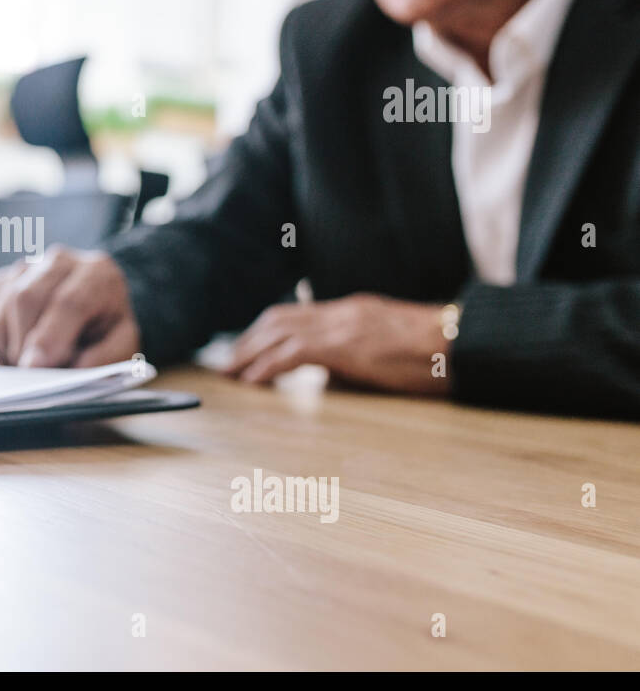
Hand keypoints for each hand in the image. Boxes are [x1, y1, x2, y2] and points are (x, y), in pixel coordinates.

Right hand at [0, 245, 139, 367]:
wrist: (92, 311)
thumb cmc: (106, 332)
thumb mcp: (123, 347)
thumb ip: (102, 358)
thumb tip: (65, 367)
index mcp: (97, 274)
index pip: (69, 302)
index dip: (49, 337)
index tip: (33, 368)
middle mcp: (59, 262)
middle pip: (26, 298)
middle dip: (22, 343)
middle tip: (29, 375)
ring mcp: (26, 267)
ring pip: (1, 307)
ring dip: (9, 345)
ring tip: (31, 362)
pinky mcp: (1, 281)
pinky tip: (19, 348)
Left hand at [222, 293, 450, 393]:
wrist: (464, 343)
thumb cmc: (437, 354)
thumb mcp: (388, 350)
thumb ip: (354, 358)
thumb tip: (327, 378)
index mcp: (351, 310)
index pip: (295, 313)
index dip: (264, 331)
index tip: (245, 349)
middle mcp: (342, 312)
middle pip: (278, 318)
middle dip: (248, 340)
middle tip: (226, 363)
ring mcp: (343, 325)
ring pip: (278, 331)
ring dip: (249, 352)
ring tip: (230, 373)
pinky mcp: (346, 344)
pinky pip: (293, 353)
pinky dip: (267, 365)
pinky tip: (253, 380)